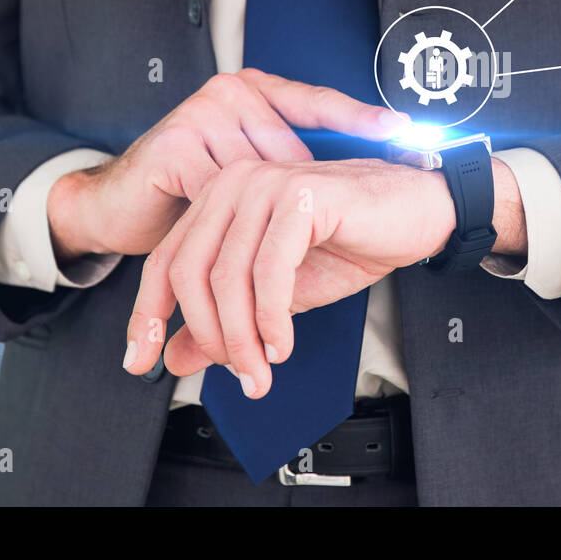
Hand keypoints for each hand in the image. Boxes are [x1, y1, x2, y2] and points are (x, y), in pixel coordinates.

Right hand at [46, 69, 408, 259]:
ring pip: (260, 188)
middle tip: (350, 233)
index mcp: (258, 93)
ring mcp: (202, 116)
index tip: (405, 131)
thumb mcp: (251, 185)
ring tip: (303, 262)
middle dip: (313, 205)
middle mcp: (233, 95)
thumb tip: (359, 178)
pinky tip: (252, 269)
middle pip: (292, 158)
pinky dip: (239, 243)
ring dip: (276, 236)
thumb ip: (293, 182)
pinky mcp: (176, 149)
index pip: (320, 104)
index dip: (362, 119)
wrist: (116, 205)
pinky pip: (222, 204)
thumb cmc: (189, 195)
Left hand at [122, 157, 459, 393]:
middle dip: (208, 337)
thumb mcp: (279, 294)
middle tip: (238, 377)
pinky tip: (284, 342)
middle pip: (191, 272)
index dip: (148, 315)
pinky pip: (271, 270)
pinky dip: (273, 317)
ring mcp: (269, 184)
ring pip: (229, 277)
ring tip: (262, 371)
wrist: (421, 212)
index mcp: (222, 198)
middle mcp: (237, 183)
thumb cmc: (354, 242)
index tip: (139, 361)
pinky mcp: (303, 196)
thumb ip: (227, 320)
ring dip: (243, 337)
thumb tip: (174, 358)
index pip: (167, 260)